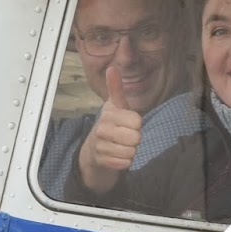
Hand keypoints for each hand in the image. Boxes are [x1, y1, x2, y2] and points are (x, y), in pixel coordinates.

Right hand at [76, 63, 144, 192]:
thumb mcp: (115, 106)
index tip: (127, 124)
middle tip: (125, 136)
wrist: (93, 149)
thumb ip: (116, 88)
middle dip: (134, 139)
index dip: (136, 125)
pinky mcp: (102, 161)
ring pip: (131, 152)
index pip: (137, 121)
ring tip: (120, 146)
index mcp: (109, 114)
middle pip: (136, 138)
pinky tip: (116, 156)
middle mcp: (102, 129)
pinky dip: (124, 162)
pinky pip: (125, 163)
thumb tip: (112, 68)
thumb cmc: (110, 124)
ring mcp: (101, 146)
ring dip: (130, 151)